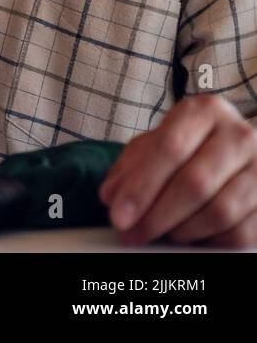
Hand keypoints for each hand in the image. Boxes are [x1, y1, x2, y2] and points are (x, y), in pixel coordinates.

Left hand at [98, 94, 256, 247]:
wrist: (236, 148)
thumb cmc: (191, 145)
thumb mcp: (156, 143)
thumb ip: (131, 166)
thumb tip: (111, 197)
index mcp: (204, 112)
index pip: (169, 148)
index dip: (141, 186)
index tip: (118, 214)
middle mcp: (239, 135)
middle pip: (195, 183)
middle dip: (156, 215)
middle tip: (132, 233)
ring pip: (219, 211)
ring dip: (182, 231)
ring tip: (159, 233)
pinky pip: (240, 233)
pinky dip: (209, 241)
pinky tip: (190, 236)